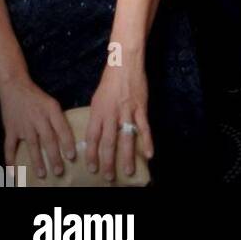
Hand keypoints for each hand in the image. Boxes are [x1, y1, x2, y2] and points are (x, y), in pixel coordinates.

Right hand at [0, 75, 76, 179]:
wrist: (15, 86)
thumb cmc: (36, 96)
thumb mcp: (51, 103)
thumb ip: (58, 119)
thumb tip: (67, 138)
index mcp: (51, 110)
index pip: (62, 128)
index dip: (67, 142)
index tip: (71, 156)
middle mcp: (38, 118)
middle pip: (48, 139)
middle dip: (54, 156)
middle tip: (59, 171)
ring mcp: (24, 125)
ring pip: (32, 145)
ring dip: (37, 161)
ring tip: (42, 174)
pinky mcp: (11, 129)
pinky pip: (10, 147)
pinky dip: (11, 160)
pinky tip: (13, 172)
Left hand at [86, 62, 152, 180]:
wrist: (125, 62)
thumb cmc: (109, 81)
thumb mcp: (97, 99)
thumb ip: (98, 117)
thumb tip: (95, 135)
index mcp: (98, 112)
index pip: (92, 138)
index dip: (91, 154)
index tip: (91, 168)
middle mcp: (111, 114)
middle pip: (108, 142)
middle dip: (107, 162)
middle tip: (108, 177)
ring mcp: (127, 111)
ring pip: (126, 138)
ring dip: (126, 157)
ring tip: (127, 172)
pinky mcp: (140, 107)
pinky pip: (144, 127)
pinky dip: (147, 141)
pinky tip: (149, 154)